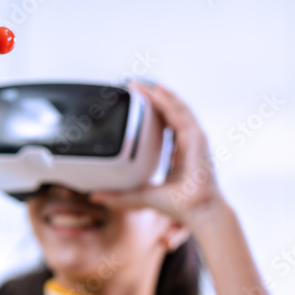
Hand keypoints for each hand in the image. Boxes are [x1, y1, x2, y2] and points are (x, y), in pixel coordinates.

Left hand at [91, 82, 225, 228]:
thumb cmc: (179, 206)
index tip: (139, 105)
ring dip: (158, 94)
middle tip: (135, 87)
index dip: (153, 113)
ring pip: (175, 108)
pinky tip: (157, 90)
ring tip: (142, 83)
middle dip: (154, 98)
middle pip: (170, 113)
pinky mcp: (196, 137)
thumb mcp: (142, 196)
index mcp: (179, 154)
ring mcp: (194, 138)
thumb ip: (119, 196)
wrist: (199, 211)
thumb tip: (96, 196)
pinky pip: (179, 113)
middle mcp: (188, 143)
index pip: (166, 126)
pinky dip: (168, 100)